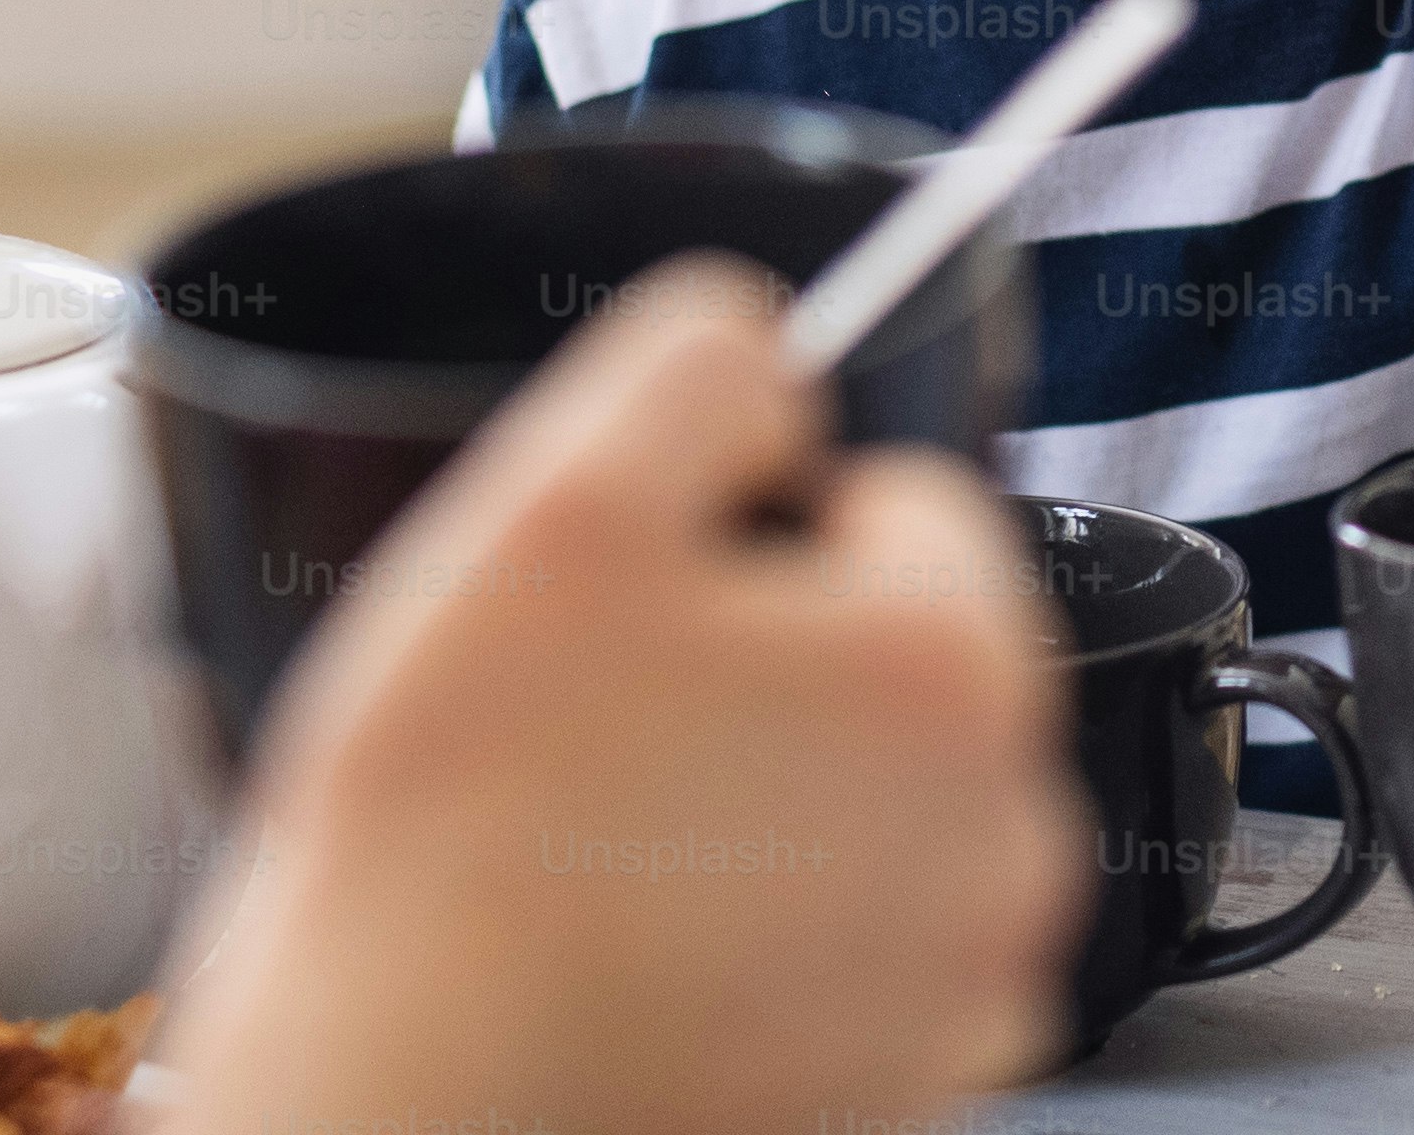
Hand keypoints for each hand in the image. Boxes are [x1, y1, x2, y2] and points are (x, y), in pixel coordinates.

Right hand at [168, 263, 1082, 1133]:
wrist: (405, 1118)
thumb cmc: (459, 851)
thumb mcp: (553, 505)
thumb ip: (698, 369)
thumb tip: (771, 354)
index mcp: (956, 666)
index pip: (904, 502)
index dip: (759, 530)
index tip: (655, 606)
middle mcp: (1007, 834)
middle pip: (904, 667)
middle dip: (775, 674)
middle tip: (611, 732)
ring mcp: (966, 983)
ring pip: (878, 812)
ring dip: (774, 809)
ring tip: (616, 852)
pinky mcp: (905, 1089)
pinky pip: (856, 957)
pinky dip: (771, 949)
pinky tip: (650, 953)